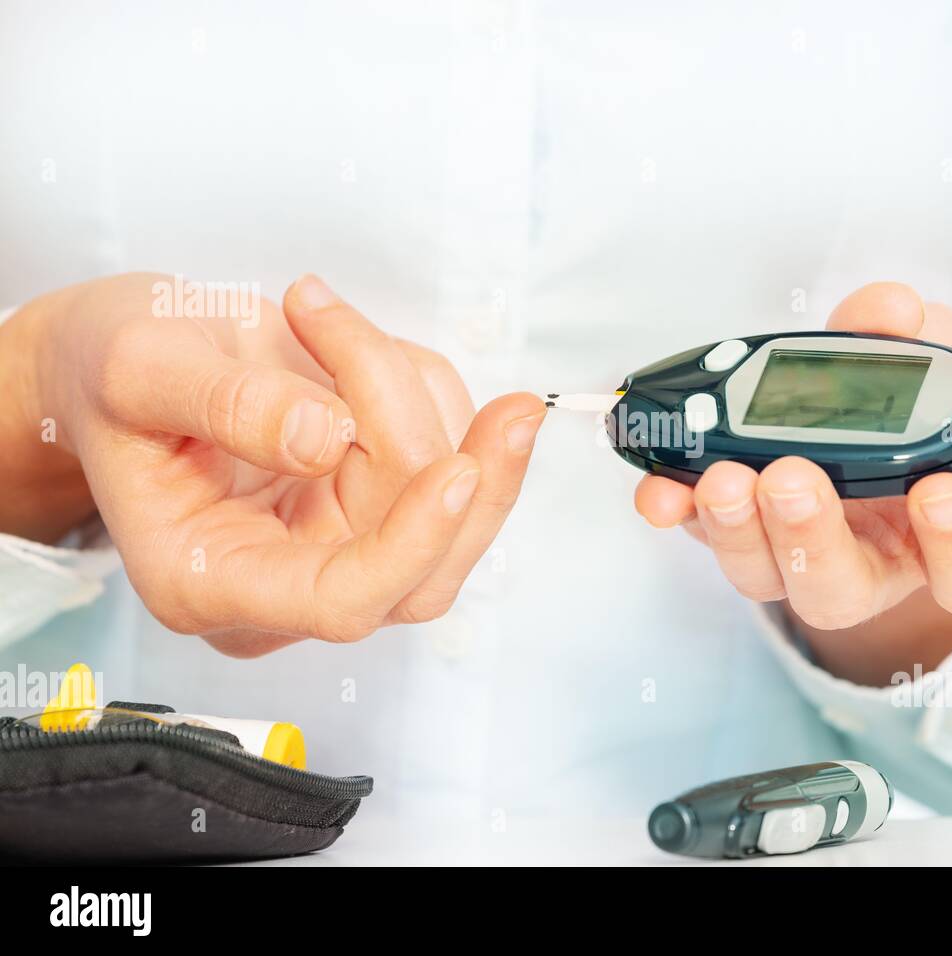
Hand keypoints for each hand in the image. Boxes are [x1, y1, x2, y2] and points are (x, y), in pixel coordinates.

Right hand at [9, 272, 543, 655]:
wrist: (120, 359)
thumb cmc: (112, 372)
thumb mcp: (140, 365)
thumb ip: (225, 402)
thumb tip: (322, 438)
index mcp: (208, 581)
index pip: (340, 602)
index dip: (411, 545)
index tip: (460, 469)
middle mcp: (283, 584)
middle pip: (420, 564)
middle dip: (449, 458)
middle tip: (481, 388)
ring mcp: (337, 548)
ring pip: (447, 505)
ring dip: (422, 400)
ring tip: (325, 321)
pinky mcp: (375, 507)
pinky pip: (447, 456)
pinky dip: (426, 391)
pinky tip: (358, 349)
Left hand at [632, 282, 951, 684]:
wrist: (856, 430)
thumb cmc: (910, 409)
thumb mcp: (927, 363)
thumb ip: (915, 338)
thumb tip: (891, 309)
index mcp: (942, 538)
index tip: (938, 492)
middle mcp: (867, 567)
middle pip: (838, 589)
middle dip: (809, 537)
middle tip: (790, 480)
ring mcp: (792, 560)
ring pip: (763, 575)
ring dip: (735, 528)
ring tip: (720, 476)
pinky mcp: (733, 533)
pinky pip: (701, 534)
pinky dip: (676, 507)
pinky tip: (659, 485)